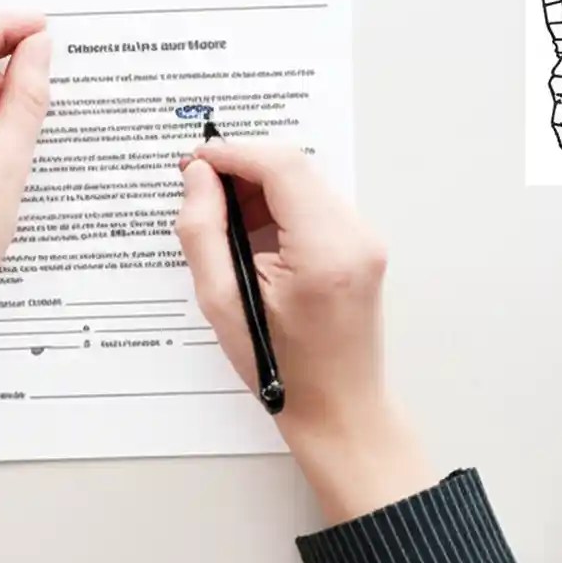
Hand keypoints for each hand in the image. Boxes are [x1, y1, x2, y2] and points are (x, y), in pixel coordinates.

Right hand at [176, 143, 435, 522]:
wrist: (338, 408)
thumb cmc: (283, 370)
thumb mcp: (223, 302)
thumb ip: (204, 232)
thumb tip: (198, 178)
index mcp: (324, 250)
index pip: (281, 167)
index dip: (233, 153)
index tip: (196, 160)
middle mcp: (354, 237)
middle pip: (295, 168)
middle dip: (243, 167)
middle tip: (198, 186)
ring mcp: (364, 240)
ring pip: (305, 183)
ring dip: (260, 187)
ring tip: (219, 215)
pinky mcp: (361, 247)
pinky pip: (315, 205)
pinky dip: (279, 206)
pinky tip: (249, 232)